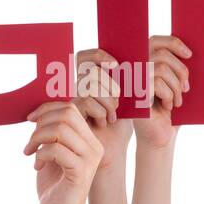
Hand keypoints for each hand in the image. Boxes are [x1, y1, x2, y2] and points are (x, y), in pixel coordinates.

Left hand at [24, 102, 103, 203]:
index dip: (47, 108)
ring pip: (60, 130)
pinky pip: (56, 150)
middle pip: (67, 114)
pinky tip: (37, 167)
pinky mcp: (80, 172)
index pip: (71, 107)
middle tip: (29, 143)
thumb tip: (39, 111)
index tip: (29, 120)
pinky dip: (41, 155)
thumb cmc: (53, 185)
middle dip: (41, 123)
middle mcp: (94, 146)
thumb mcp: (51, 152)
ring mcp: (89, 159)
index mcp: (88, 139)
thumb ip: (51, 132)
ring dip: (37, 139)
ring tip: (30, 153)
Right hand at [72, 48, 130, 169]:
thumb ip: (125, 79)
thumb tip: (133, 58)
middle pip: (91, 70)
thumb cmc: (120, 125)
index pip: (86, 56)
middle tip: (117, 103)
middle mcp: (77, 87)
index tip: (115, 65)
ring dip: (107, 101)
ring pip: (90, 85)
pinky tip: (104, 123)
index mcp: (90, 79)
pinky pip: (87, 101)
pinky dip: (101, 112)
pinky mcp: (71, 113)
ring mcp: (71, 99)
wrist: (112, 150)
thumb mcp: (125, 98)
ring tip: (111, 115)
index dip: (99, 54)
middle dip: (109, 85)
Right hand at [133, 35, 191, 148]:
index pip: (155, 40)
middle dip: (180, 70)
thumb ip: (175, 66)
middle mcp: (134, 69)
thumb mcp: (174, 84)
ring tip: (177, 101)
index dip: (173, 43)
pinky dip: (169, 94)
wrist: (161, 136)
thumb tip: (188, 50)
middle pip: (161, 53)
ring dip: (176, 86)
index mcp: (143, 63)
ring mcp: (132, 81)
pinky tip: (168, 106)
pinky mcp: (134, 93)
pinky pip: (157, 83)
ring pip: (162, 68)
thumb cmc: (169, 110)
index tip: (190, 55)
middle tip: (186, 88)